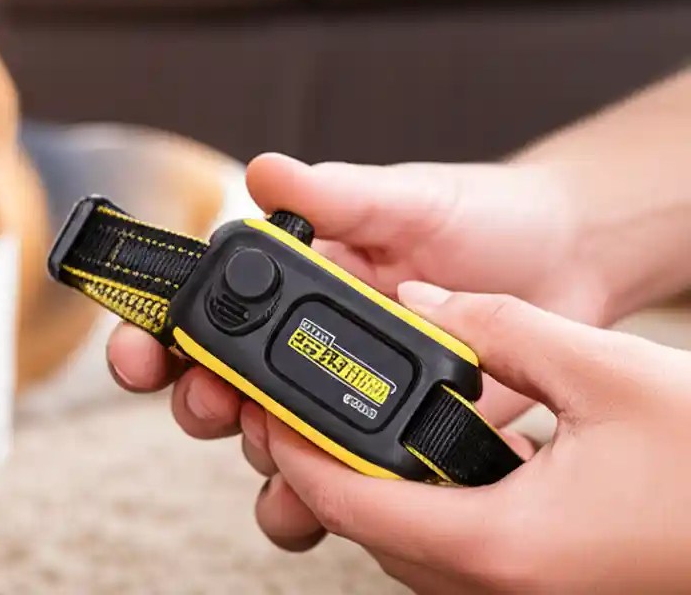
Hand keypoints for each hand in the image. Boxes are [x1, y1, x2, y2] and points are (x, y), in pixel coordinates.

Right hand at [108, 154, 610, 549]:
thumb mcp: (408, 198)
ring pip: (262, 450)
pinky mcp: (384, 445)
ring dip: (260, 460)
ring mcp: (338, 400)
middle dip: (198, 403)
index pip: (197, 313)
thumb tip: (264, 169)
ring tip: (287, 450)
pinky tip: (338, 495)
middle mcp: (296, 345)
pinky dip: (320, 504)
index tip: (141, 355)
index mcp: (286, 283)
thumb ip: (337, 195)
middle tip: (219, 400)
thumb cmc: (481, 216)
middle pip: (209, 391)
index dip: (153, 338)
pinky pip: (332, 491)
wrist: (569, 261)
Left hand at [262, 283, 690, 592]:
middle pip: (369, 531)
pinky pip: (458, 556)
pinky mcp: (550, 589)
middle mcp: (500, 587)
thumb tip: (426, 304)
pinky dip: (429, 509)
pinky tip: (444, 460)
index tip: (262, 407)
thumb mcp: (607, 372)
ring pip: (410, 550)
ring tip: (359, 424)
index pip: (347, 501)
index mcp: (496, 541)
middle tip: (302, 406)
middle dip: (326, 469)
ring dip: (377, 491)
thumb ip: (501, 331)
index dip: (292, 451)